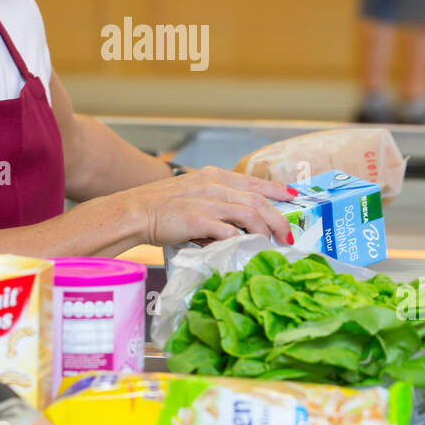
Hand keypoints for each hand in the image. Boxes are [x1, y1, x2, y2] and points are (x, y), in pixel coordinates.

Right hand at [121, 166, 298, 246]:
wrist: (133, 212)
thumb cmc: (159, 208)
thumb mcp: (191, 197)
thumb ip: (214, 206)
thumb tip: (234, 228)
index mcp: (212, 176)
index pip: (251, 181)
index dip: (274, 190)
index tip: (291, 196)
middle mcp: (213, 184)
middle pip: (257, 198)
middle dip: (278, 217)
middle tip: (289, 234)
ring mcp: (207, 201)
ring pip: (250, 213)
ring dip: (265, 230)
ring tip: (272, 244)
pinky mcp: (200, 218)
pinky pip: (230, 230)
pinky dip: (242, 240)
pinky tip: (247, 249)